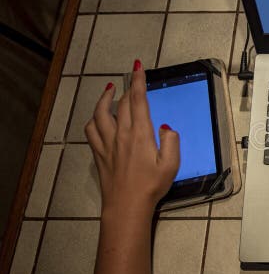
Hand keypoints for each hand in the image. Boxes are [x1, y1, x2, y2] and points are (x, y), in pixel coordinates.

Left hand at [85, 60, 179, 222]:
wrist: (126, 206)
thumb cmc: (151, 186)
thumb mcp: (171, 165)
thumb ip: (171, 142)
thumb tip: (166, 127)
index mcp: (140, 134)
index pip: (138, 101)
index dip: (138, 82)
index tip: (138, 67)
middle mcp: (121, 134)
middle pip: (121, 104)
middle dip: (127, 87)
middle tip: (132, 79)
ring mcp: (107, 143)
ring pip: (101, 113)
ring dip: (105, 98)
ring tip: (110, 89)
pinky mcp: (99, 153)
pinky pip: (91, 130)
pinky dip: (94, 118)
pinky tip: (98, 117)